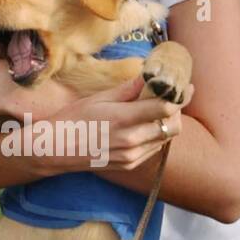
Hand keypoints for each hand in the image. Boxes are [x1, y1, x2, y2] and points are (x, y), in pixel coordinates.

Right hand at [30, 74, 194, 174]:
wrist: (56, 149)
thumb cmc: (74, 119)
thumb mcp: (99, 98)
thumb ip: (129, 89)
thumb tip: (149, 75)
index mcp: (123, 120)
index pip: (165, 109)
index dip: (178, 96)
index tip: (184, 87)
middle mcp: (132, 141)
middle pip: (174, 126)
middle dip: (177, 111)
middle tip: (172, 98)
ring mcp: (132, 155)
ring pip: (166, 138)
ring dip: (168, 123)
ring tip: (158, 110)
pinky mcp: (130, 164)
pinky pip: (154, 149)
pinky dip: (156, 135)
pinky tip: (145, 125)